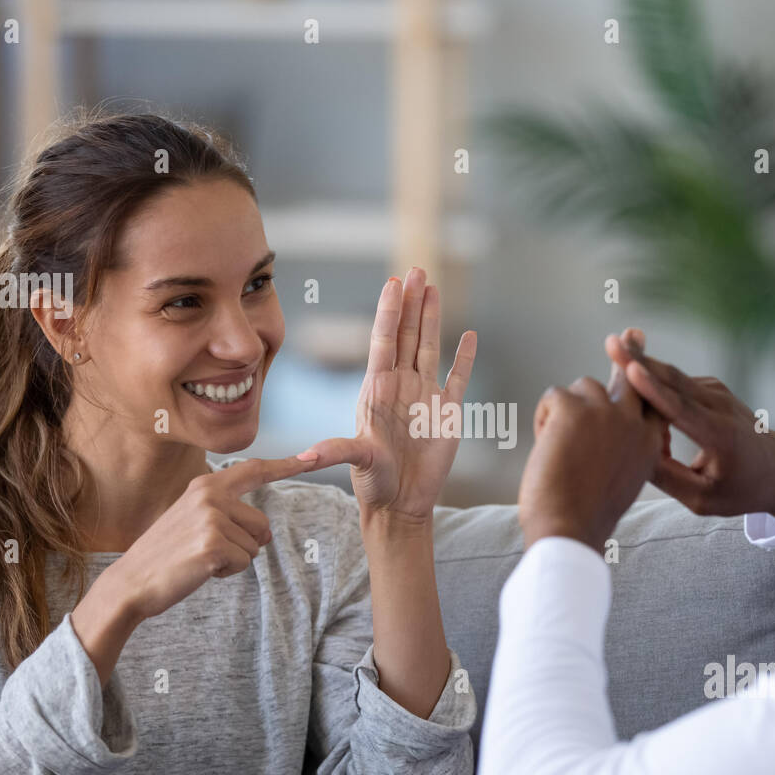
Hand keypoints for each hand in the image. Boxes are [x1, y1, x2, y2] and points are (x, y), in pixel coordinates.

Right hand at [106, 456, 312, 621]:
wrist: (132, 582)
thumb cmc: (166, 554)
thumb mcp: (192, 520)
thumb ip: (228, 515)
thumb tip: (266, 532)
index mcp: (205, 485)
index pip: (253, 470)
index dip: (285, 466)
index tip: (313, 457)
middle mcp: (210, 495)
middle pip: (262, 523)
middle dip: (245, 544)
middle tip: (206, 550)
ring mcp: (212, 518)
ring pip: (255, 546)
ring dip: (234, 560)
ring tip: (200, 558)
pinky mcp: (213, 544)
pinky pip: (244, 562)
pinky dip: (226, 572)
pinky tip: (200, 569)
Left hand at [296, 267, 477, 524]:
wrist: (401, 504)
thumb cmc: (373, 484)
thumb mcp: (354, 463)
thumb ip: (335, 452)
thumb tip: (305, 456)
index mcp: (377, 390)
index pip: (382, 341)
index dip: (388, 312)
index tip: (392, 284)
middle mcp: (401, 386)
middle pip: (406, 334)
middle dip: (411, 302)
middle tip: (415, 269)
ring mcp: (424, 396)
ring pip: (429, 346)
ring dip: (432, 318)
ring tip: (432, 286)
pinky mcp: (447, 413)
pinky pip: (458, 378)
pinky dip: (464, 357)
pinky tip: (469, 335)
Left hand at [518, 371, 667, 550]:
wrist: (569, 529)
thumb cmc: (585, 516)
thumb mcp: (617, 481)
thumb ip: (620, 450)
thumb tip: (603, 428)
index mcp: (648, 444)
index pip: (651, 400)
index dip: (644, 379)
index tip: (645, 353)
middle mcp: (633, 423)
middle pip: (628, 377)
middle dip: (628, 353)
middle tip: (628, 335)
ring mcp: (605, 412)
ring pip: (581, 388)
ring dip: (566, 411)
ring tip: (559, 450)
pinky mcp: (573, 408)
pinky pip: (553, 396)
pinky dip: (543, 418)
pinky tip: (545, 447)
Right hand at [604, 333, 774, 524]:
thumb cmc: (741, 489)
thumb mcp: (703, 499)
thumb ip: (668, 479)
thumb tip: (631, 453)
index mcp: (720, 436)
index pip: (681, 409)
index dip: (653, 389)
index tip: (631, 369)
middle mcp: (720, 407)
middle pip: (674, 380)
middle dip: (640, 360)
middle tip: (610, 342)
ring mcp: (718, 393)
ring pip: (672, 377)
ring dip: (641, 371)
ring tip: (613, 353)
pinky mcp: (711, 388)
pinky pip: (676, 384)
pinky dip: (654, 387)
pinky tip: (638, 399)